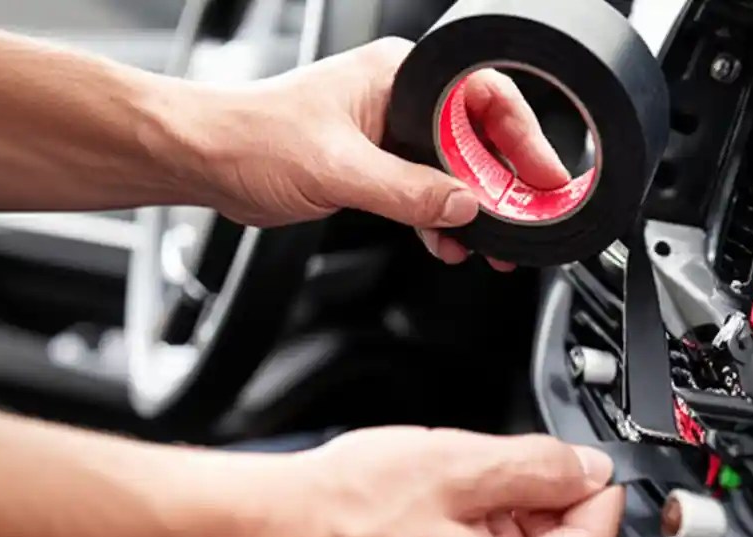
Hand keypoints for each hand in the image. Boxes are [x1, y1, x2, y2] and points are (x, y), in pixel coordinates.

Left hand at [188, 38, 569, 269]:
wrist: (206, 160)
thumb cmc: (253, 137)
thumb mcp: (340, 169)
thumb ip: (408, 192)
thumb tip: (463, 207)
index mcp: (400, 76)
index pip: (485, 99)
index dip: (525, 139)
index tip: (546, 179)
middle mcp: (401, 99)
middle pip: (478, 139)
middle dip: (505, 185)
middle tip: (531, 218)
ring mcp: (390, 134)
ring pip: (455, 172)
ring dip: (474, 211)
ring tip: (494, 245)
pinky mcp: (377, 167)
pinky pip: (427, 193)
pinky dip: (441, 220)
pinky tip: (449, 243)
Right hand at [220, 427, 620, 536]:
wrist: (260, 535)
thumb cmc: (336, 510)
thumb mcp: (458, 464)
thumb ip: (542, 468)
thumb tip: (588, 472)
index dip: (597, 498)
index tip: (595, 467)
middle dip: (552, 517)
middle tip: (527, 470)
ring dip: (515, 536)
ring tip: (470, 492)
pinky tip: (450, 522)